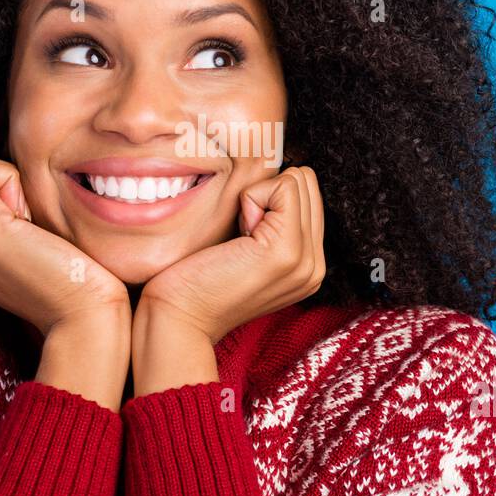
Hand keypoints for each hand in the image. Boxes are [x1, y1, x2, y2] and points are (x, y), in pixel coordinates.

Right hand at [0, 152, 130, 336]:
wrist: (85, 318)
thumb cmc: (76, 278)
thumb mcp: (30, 244)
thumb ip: (9, 216)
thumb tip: (11, 179)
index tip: (28, 220)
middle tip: (28, 217)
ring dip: (3, 180)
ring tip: (30, 224)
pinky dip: (7, 179)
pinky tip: (30, 222)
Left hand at [136, 165, 326, 347]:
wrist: (179, 319)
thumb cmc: (198, 279)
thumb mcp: (248, 250)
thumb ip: (273, 223)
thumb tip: (278, 176)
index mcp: (309, 265)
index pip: (310, 195)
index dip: (271, 199)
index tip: (244, 235)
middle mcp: (316, 266)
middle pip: (307, 183)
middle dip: (268, 195)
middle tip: (241, 235)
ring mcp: (305, 261)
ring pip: (298, 181)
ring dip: (259, 198)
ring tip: (239, 238)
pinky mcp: (287, 250)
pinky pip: (283, 187)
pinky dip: (252, 199)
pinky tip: (237, 235)